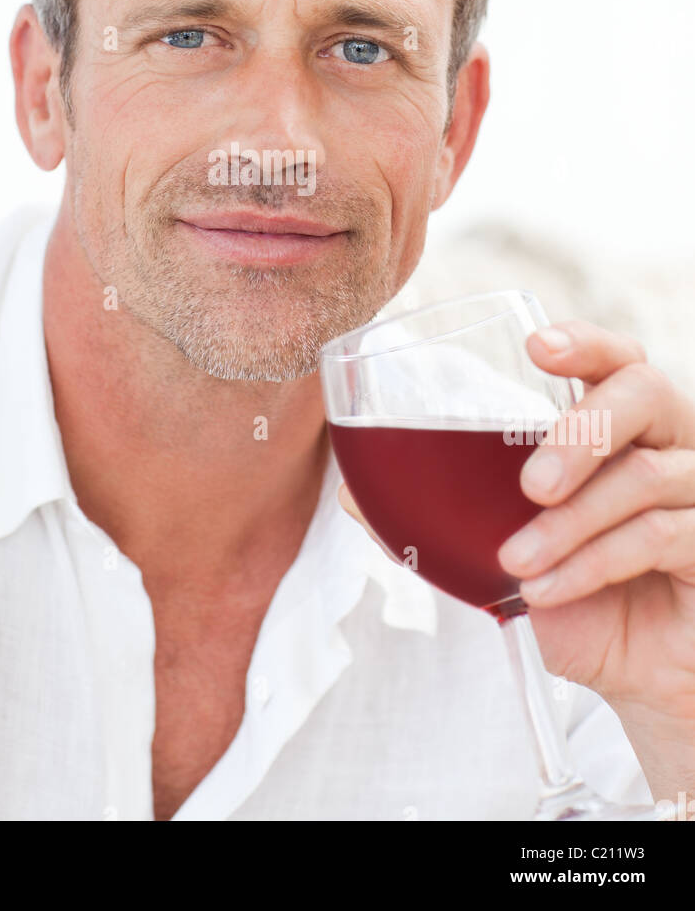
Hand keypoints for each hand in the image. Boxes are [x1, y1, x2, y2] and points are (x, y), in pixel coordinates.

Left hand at [338, 318, 694, 798]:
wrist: (630, 671)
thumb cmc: (569, 588)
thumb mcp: (502, 543)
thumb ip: (442, 509)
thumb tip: (351, 490)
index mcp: (620, 422)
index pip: (617, 357)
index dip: (584, 343)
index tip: (536, 348)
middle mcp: (668, 441)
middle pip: (646, 392)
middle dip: (580, 432)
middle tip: (528, 483)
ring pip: (644, 476)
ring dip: (569, 522)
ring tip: (515, 560)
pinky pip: (657, 538)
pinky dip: (591, 565)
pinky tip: (545, 590)